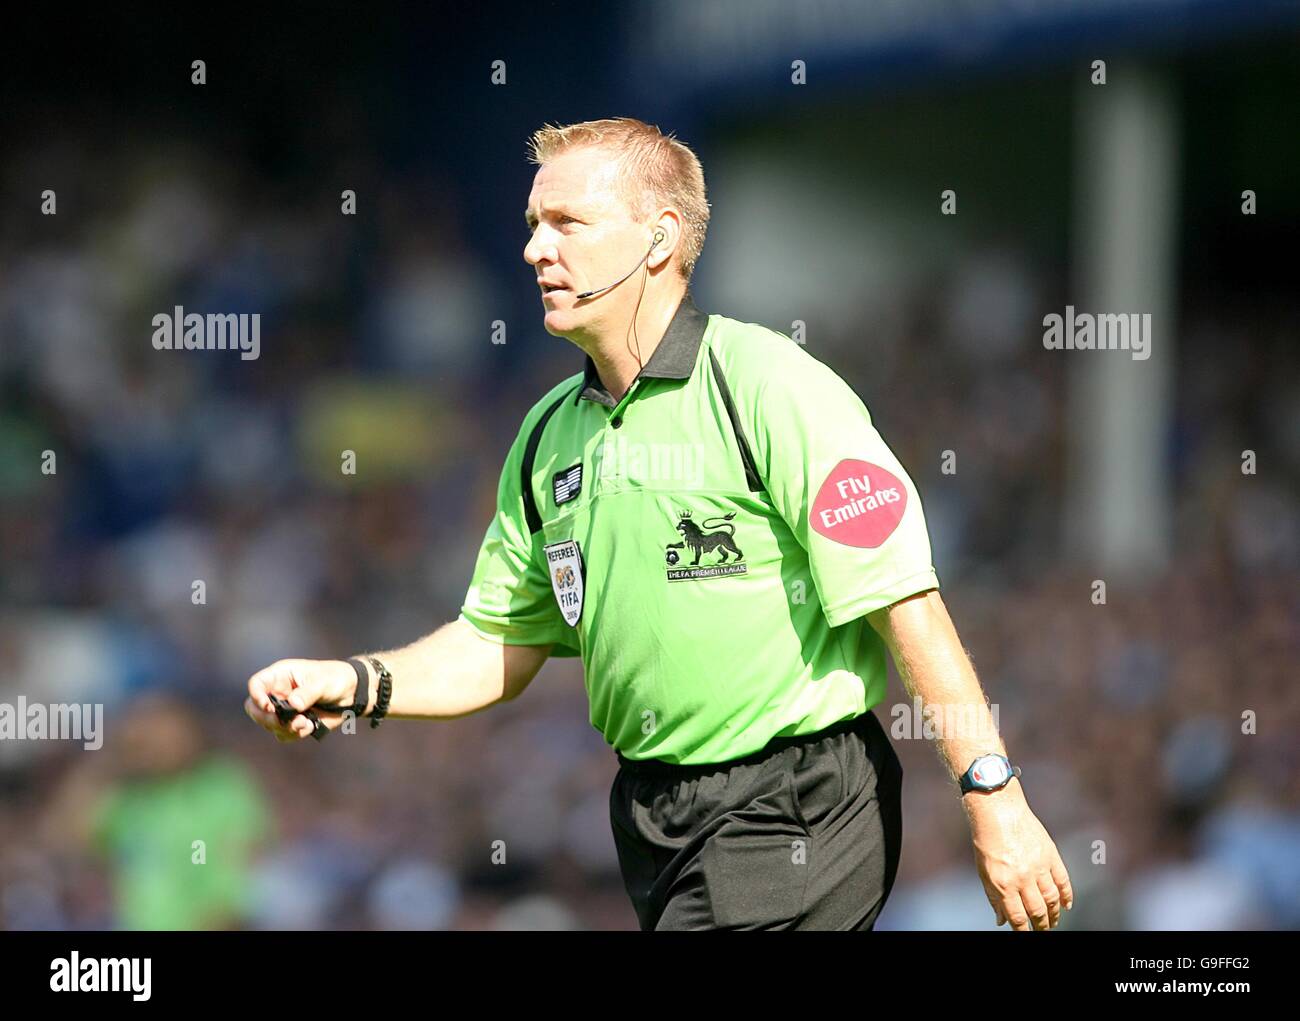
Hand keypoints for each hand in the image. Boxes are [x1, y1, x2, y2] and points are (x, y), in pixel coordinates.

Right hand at [244, 658, 358, 742]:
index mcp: (281, 675)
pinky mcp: (293, 723)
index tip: (268, 706)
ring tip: (305, 723)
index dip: (256, 696)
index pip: (257, 684)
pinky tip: (310, 726)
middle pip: (254, 708)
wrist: (352, 694)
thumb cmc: (337, 678)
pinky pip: (284, 734)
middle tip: (282, 721)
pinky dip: (295, 734)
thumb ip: (308, 693)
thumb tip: (293, 705)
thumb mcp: (324, 682)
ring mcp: (284, 709)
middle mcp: (278, 692)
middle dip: (266, 718)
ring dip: (284, 728)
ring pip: (268, 724)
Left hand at [963, 782, 1073, 929]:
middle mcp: (1023, 877)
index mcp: (1004, 883)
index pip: (1018, 917)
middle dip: (1041, 925)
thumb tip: (1001, 921)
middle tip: (1043, 930)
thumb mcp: (983, 871)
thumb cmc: (987, 841)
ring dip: (1055, 914)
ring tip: (1054, 922)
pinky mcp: (1050, 855)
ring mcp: (1038, 866)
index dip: (1023, 930)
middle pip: (1037, 911)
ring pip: (1052, 899)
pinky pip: (1063, 880)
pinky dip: (1067, 895)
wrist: (998, 810)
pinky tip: (1067, 904)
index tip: (1026, 934)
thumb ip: (993, 897)